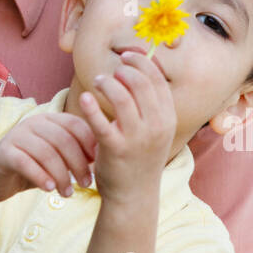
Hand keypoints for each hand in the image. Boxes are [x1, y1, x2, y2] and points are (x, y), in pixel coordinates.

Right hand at [0, 111, 95, 202]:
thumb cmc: (30, 167)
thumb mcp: (54, 157)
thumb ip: (73, 153)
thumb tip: (102, 158)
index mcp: (48, 120)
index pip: (75, 124)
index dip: (89, 143)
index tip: (98, 164)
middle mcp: (32, 123)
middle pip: (63, 139)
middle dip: (78, 163)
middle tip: (86, 183)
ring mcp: (16, 136)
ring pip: (46, 153)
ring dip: (61, 175)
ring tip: (67, 193)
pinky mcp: (4, 153)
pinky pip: (26, 163)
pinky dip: (41, 177)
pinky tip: (49, 189)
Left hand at [78, 52, 176, 201]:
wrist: (134, 195)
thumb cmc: (141, 156)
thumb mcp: (155, 129)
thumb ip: (150, 102)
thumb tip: (138, 67)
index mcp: (168, 118)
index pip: (156, 79)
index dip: (140, 62)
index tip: (125, 57)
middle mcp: (156, 126)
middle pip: (139, 83)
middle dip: (122, 70)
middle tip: (109, 73)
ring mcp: (136, 138)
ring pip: (121, 97)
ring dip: (106, 83)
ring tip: (97, 82)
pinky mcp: (115, 149)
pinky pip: (101, 123)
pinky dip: (91, 107)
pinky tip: (85, 98)